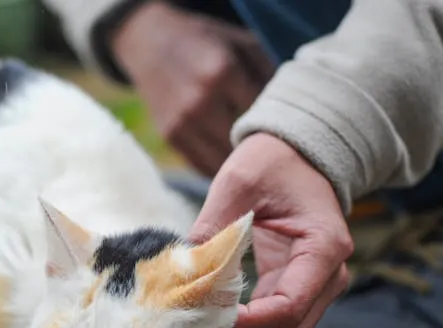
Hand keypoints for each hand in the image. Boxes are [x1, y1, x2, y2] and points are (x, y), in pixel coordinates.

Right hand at [110, 1, 273, 176]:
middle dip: (261, 151)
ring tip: (255, 163)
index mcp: (224, 72)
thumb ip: (269, 74)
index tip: (289, 131)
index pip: (265, 115)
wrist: (151, 44)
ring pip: (224, 163)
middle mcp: (201, 101)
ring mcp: (183, 123)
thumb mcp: (242, 45)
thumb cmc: (207, 43)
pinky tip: (231, 164)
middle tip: (274, 153)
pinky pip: (202, 166)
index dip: (280, 127)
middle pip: (245, 145)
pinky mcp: (170, 137)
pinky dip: (220, 169)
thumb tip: (291, 113)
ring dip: (240, 167)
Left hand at [189, 133, 353, 327]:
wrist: (299, 156)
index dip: (247, 323)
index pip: (288, 307)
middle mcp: (329, 276)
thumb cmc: (273, 163)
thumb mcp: (239, 183)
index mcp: (323, 248)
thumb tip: (183, 269)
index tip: (207, 317)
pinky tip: (211, 324)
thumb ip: (214, 227)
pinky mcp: (297, 290)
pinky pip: (273, 325)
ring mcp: (316, 288)